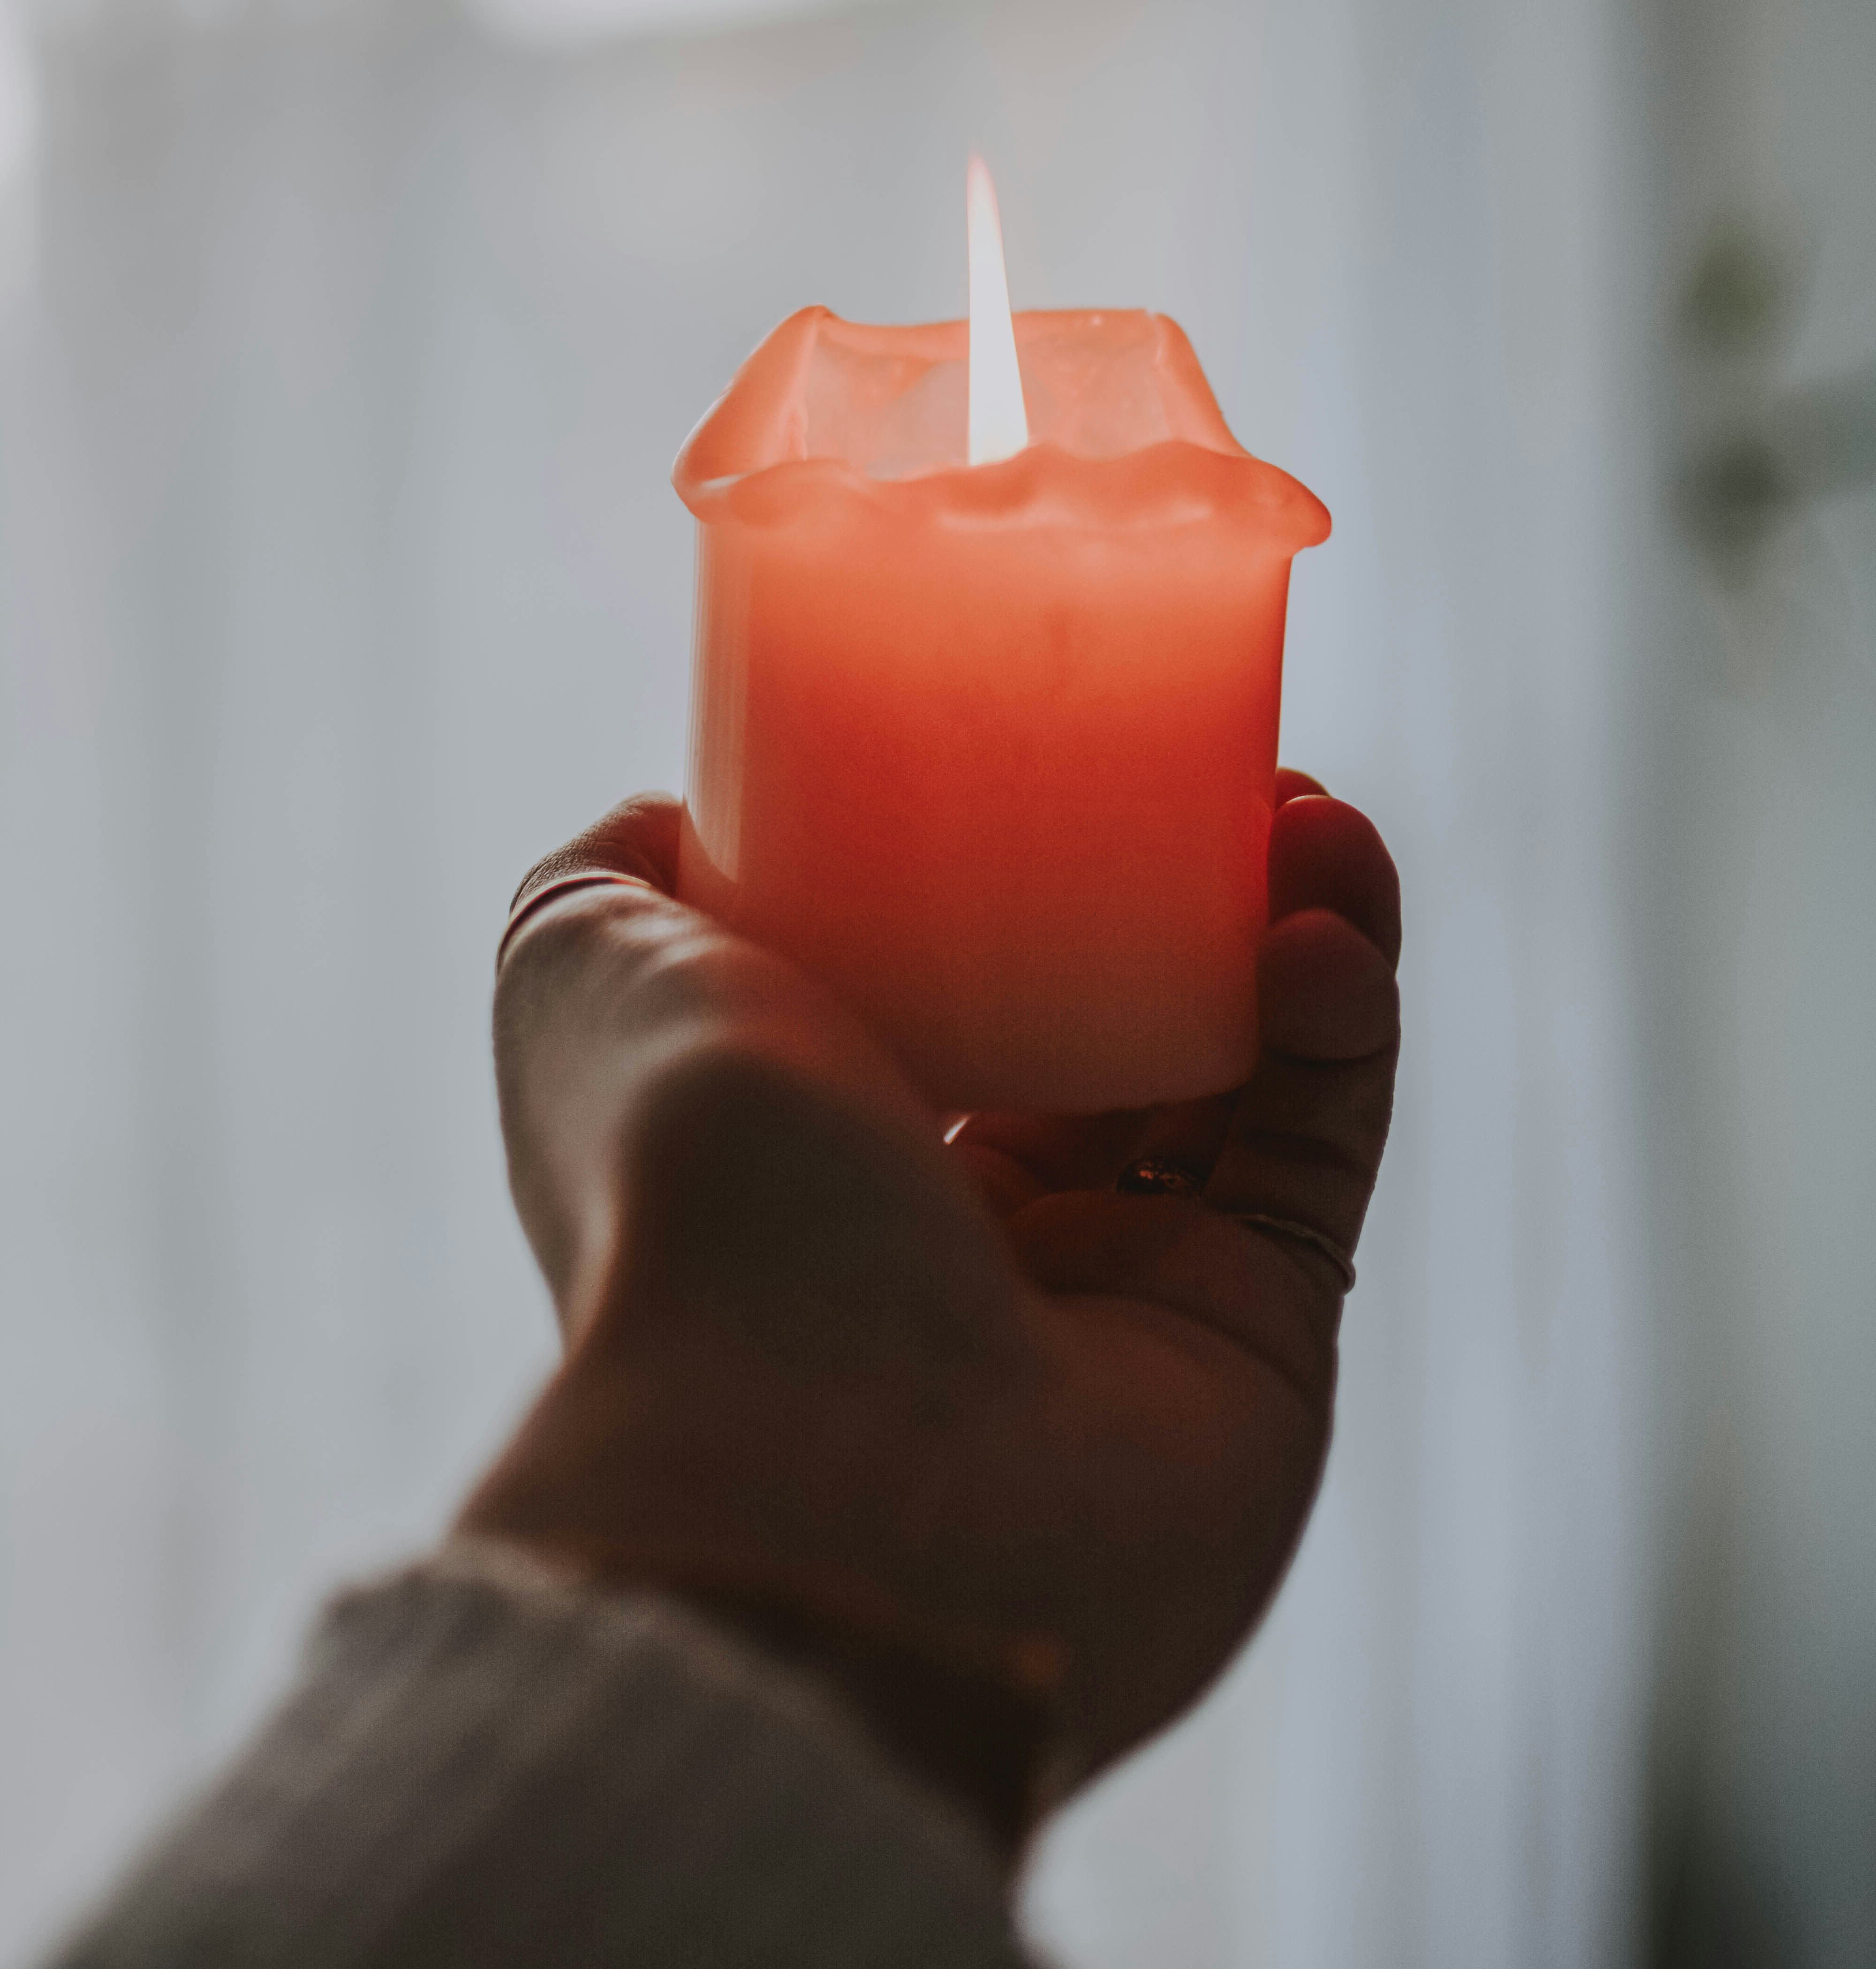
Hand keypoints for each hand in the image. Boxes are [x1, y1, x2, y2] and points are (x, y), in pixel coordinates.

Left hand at [460, 774, 1399, 1827]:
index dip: (1043, 860)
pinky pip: (1318, 1150)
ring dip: (1302, 921)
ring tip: (1315, 821)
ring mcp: (1123, 1297)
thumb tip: (673, 809)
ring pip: (1247, 1072)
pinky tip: (1322, 932)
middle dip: (1201, 882)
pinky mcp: (1258, 1343)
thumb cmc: (690, 1195)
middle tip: (1254, 776)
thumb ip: (608, 878)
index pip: (963, 983)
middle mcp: (973, 1235)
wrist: (819, 1462)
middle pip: (1126, 1016)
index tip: (1097, 744)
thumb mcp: (583, 972)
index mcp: (831, 1152)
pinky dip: (1342, 1025)